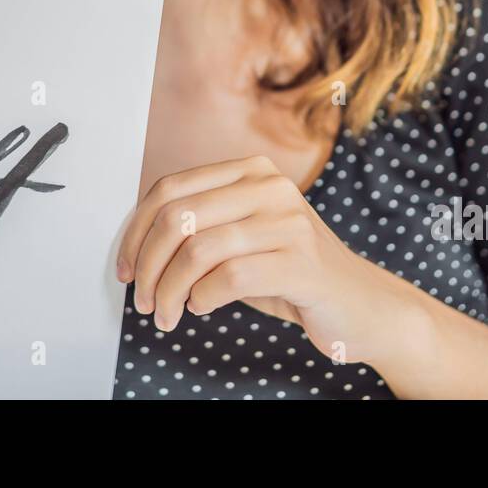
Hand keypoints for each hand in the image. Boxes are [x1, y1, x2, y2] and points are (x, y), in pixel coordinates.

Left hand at [116, 156, 410, 363]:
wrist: (362, 307)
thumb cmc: (291, 274)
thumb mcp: (242, 238)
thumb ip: (201, 227)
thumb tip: (136, 244)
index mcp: (250, 171)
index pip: (170, 188)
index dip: (136, 232)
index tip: (125, 270)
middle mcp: (270, 186)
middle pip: (178, 217)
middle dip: (148, 265)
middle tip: (144, 302)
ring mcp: (289, 222)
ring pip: (198, 250)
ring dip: (170, 291)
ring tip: (167, 315)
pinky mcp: (302, 262)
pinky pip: (230, 277)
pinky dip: (203, 299)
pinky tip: (203, 309)